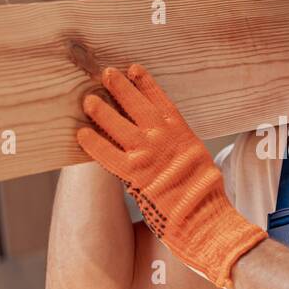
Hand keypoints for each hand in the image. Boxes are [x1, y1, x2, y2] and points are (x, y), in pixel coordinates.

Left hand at [76, 64, 266, 288]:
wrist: (204, 219)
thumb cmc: (207, 197)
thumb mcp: (201, 162)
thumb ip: (183, 150)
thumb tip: (176, 146)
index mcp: (183, 133)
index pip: (161, 101)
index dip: (146, 84)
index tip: (134, 69)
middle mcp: (164, 139)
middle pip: (137, 106)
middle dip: (121, 88)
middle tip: (107, 74)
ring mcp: (148, 155)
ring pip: (119, 125)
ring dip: (103, 110)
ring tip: (89, 99)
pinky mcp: (134, 175)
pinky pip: (107, 155)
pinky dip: (94, 144)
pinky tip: (81, 133)